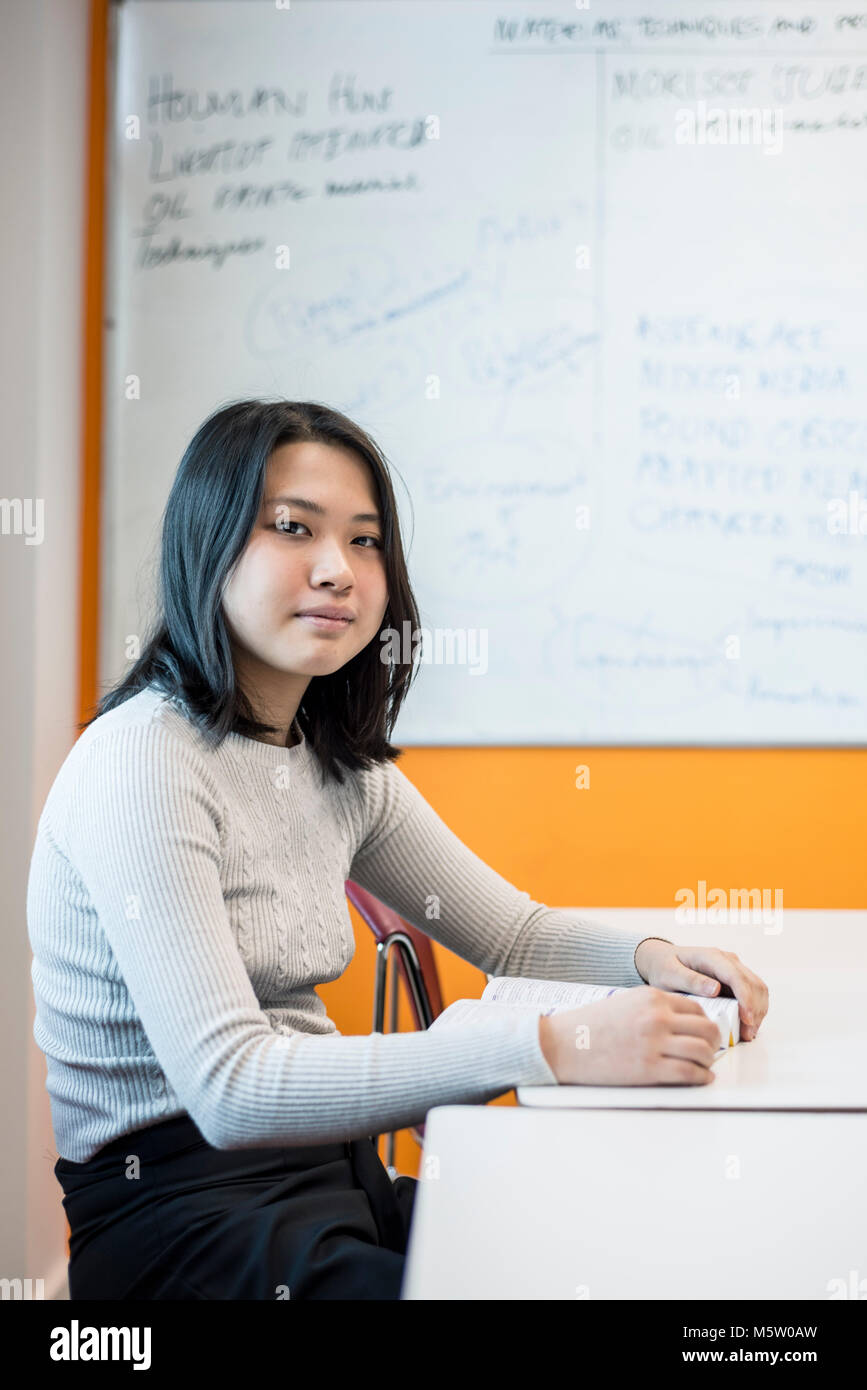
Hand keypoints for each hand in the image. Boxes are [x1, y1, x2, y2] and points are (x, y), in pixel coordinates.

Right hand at [538, 987, 720, 1085]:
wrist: (563, 1045)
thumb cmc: (590, 1026)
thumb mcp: (625, 1002)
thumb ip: (653, 1008)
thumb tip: (680, 1023)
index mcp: (651, 997)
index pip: (696, 1008)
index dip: (704, 1022)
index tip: (704, 1033)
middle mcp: (657, 1017)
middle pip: (706, 1028)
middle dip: (713, 1040)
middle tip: (711, 1049)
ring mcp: (655, 1043)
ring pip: (703, 1050)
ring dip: (709, 1060)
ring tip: (705, 1066)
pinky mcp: (650, 1068)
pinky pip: (690, 1073)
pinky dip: (702, 1078)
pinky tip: (701, 1078)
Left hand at [634, 939, 767, 1041]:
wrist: (661, 959)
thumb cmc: (663, 966)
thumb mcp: (670, 974)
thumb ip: (691, 980)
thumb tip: (715, 989)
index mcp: (712, 957)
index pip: (737, 977)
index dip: (746, 999)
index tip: (746, 1020)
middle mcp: (728, 960)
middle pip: (753, 983)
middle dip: (755, 1010)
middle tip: (747, 1034)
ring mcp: (733, 969)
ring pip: (758, 989)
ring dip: (758, 1012)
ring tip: (748, 1033)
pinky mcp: (734, 979)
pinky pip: (752, 993)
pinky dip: (754, 1010)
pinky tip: (746, 1026)